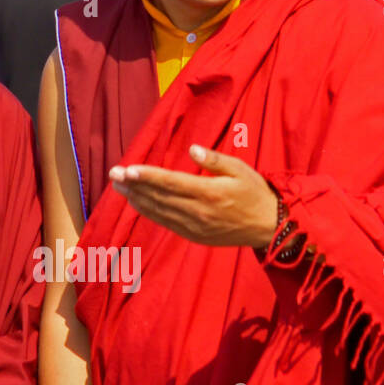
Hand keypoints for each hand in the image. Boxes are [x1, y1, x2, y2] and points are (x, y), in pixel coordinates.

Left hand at [109, 144, 278, 248]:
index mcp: (210, 193)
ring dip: (136, 199)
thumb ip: (214, 160)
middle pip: (159, 197)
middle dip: (134, 186)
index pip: (171, 183)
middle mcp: (199, 211)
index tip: (128, 170)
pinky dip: (148, 212)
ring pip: (159, 211)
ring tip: (118, 187)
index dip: (147, 177)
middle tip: (114, 174)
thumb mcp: (240, 170)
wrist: (269, 228)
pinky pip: (166, 223)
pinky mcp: (194, 235)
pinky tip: (136, 203)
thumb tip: (193, 149)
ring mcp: (195, 226)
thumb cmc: (255, 193)